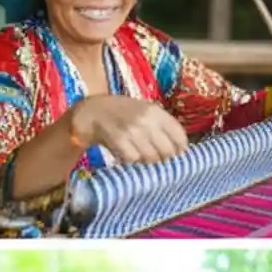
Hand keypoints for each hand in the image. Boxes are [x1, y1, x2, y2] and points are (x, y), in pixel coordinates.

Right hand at [72, 95, 189, 163]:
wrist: (91, 111)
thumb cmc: (122, 113)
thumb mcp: (144, 111)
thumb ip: (162, 126)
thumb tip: (181, 150)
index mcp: (156, 112)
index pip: (180, 136)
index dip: (180, 149)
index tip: (176, 154)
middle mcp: (147, 120)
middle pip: (168, 151)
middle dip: (163, 158)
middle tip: (155, 157)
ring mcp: (133, 130)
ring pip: (152, 158)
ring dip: (147, 161)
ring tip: (139, 154)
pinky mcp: (119, 140)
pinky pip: (134, 159)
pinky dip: (131, 160)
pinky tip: (126, 154)